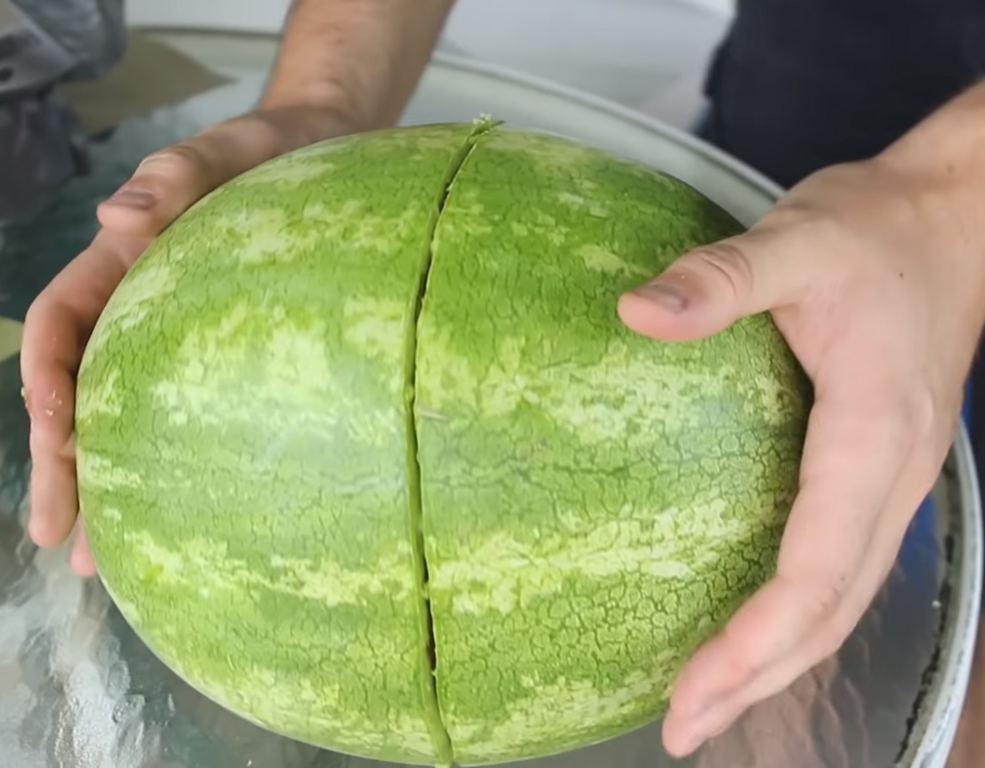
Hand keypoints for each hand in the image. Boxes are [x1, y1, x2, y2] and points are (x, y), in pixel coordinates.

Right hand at [21, 105, 358, 576]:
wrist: (323, 150)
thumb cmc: (266, 149)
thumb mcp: (223, 154)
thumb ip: (174, 180)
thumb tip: (114, 217)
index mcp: (124, 261)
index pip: (62, 324)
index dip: (46, 379)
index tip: (51, 437)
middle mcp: (142, 306)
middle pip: (85, 390)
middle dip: (64, 463)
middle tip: (60, 537)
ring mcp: (184, 335)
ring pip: (131, 415)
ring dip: (109, 484)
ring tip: (100, 557)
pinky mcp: (231, 354)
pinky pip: (192, 413)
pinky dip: (175, 462)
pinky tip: (180, 513)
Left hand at [618, 155, 984, 755]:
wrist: (951, 218)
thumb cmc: (876, 232)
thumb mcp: (796, 241)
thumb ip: (721, 279)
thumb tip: (635, 313)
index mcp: (875, 436)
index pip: (817, 568)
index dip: (756, 641)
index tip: (693, 692)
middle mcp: (894, 476)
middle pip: (832, 609)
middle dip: (759, 677)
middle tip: (683, 727)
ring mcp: (894, 478)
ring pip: (842, 598)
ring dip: (779, 659)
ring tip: (710, 701)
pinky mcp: (877, 467)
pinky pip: (841, 563)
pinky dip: (796, 613)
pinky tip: (752, 625)